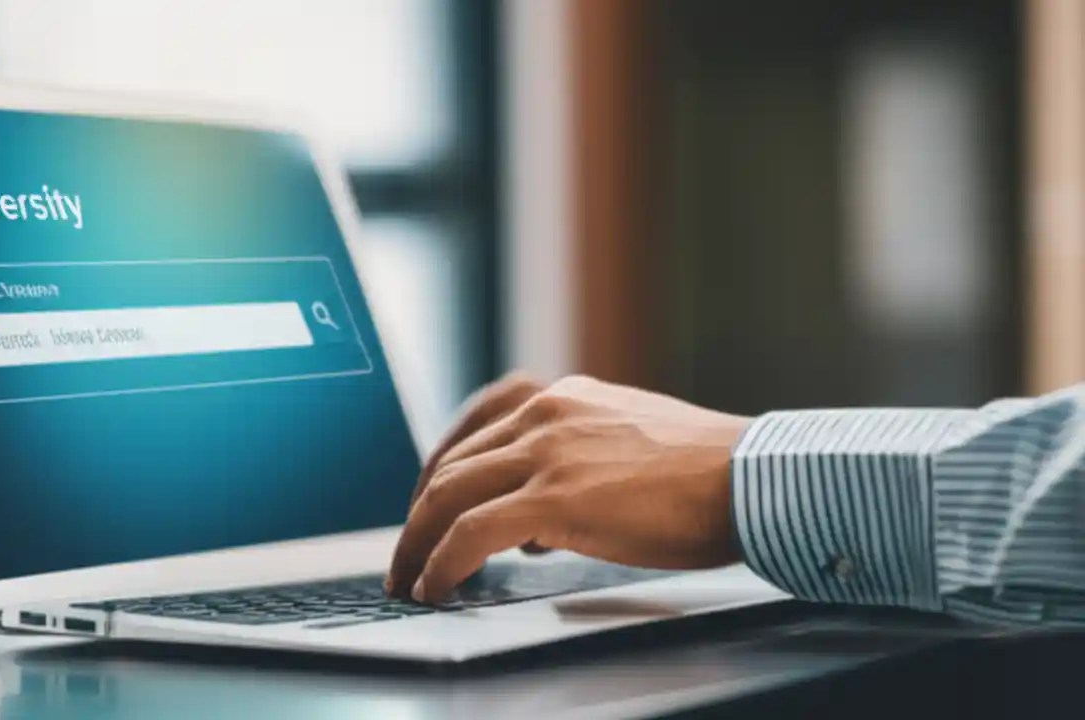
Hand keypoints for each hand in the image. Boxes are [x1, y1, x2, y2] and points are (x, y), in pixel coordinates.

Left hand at [385, 374, 749, 602]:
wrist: (749, 476)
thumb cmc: (703, 473)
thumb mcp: (623, 444)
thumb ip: (571, 466)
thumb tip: (531, 522)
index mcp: (559, 398)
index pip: (471, 431)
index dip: (436, 475)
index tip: (425, 508)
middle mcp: (543, 414)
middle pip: (449, 465)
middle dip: (417, 516)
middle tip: (407, 553)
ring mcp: (545, 452)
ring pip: (447, 496)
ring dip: (416, 543)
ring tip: (409, 577)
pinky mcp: (554, 496)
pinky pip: (471, 532)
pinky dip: (442, 562)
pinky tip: (435, 586)